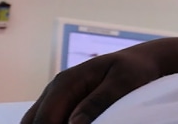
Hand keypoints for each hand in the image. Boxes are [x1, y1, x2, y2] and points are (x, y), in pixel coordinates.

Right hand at [21, 41, 164, 123]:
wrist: (143, 61)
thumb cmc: (135, 69)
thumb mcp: (122, 83)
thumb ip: (98, 101)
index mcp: (67, 81)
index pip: (45, 117)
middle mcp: (56, 89)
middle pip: (34, 121)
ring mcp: (58, 96)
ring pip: (38, 121)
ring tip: (87, 123)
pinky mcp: (65, 104)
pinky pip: (52, 120)